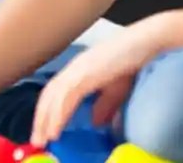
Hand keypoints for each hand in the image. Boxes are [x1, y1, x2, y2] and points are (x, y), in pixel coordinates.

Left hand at [31, 21, 165, 147]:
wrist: (145, 43)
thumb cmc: (132, 62)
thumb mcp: (115, 90)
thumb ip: (104, 105)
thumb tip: (96, 122)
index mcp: (77, 70)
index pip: (54, 92)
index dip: (46, 111)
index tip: (44, 130)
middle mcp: (73, 68)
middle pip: (48, 95)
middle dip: (40, 119)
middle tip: (37, 140)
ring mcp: (78, 69)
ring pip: (54, 98)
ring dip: (46, 120)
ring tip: (43, 139)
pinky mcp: (85, 73)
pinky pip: (66, 98)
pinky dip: (59, 115)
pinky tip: (56, 129)